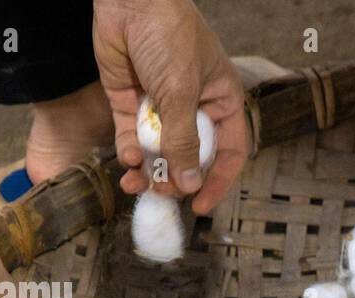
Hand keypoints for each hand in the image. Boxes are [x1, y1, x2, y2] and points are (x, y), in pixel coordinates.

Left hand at [93, 0, 245, 214]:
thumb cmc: (169, 35)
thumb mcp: (181, 93)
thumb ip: (183, 141)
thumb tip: (189, 183)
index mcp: (220, 101)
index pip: (227, 151)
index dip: (217, 181)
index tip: (200, 206)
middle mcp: (193, 106)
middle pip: (190, 156)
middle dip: (176, 178)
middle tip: (162, 192)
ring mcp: (160, 104)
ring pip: (158, 150)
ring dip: (148, 170)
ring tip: (137, 183)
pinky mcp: (130, 99)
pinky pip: (132, 135)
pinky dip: (129, 149)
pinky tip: (127, 156)